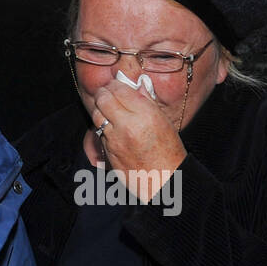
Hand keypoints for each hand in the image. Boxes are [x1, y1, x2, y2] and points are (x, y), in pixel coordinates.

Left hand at [91, 78, 185, 202]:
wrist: (164, 181)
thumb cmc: (168, 151)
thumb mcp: (164, 121)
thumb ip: (148, 101)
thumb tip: (137, 85)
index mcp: (144, 115)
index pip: (119, 90)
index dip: (115, 84)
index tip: (115, 84)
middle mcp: (127, 126)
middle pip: (103, 100)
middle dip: (103, 93)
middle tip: (106, 93)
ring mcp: (115, 141)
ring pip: (97, 116)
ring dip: (100, 110)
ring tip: (107, 108)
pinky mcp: (108, 153)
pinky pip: (100, 134)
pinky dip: (103, 128)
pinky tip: (112, 128)